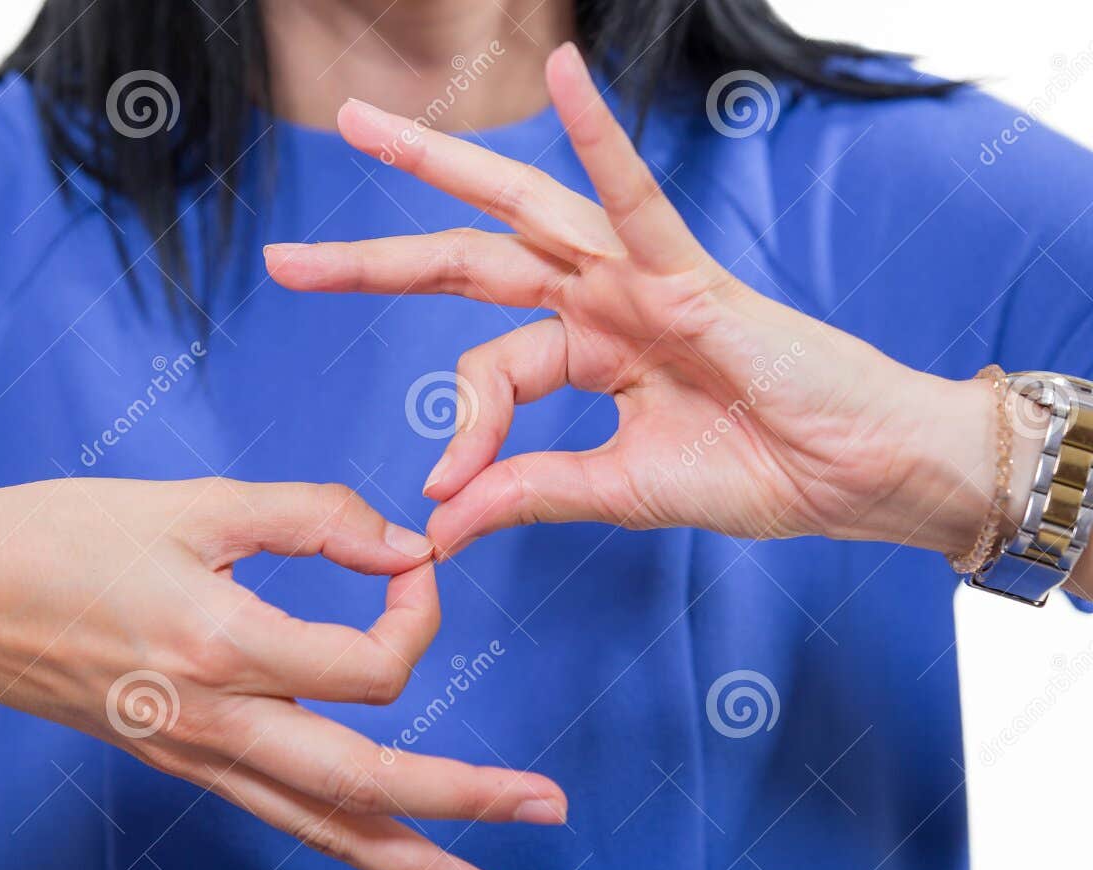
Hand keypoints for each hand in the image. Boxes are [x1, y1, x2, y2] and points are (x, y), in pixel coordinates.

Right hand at [0, 476, 568, 869]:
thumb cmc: (63, 536)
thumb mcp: (193, 501)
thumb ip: (311, 515)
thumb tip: (405, 546)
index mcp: (222, 642)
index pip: (372, 662)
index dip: (419, 614)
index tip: (413, 562)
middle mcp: (216, 720)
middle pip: (368, 782)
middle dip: (466, 801)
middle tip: (548, 812)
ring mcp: (198, 756)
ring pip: (326, 826)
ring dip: (418, 865)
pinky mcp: (184, 764)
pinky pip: (281, 817)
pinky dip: (348, 845)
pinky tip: (393, 865)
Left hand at [266, 43, 1005, 558]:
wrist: (857, 480)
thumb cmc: (760, 473)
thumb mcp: (617, 490)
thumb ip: (526, 491)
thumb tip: (439, 524)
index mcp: (586, 348)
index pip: (489, 368)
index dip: (459, 429)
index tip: (445, 495)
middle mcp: (601, 298)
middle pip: (468, 260)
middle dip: (375, 259)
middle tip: (286, 258)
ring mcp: (640, 278)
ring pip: (523, 211)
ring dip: (441, 165)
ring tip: (364, 128)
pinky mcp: (692, 277)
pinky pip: (637, 198)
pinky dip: (598, 139)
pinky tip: (560, 72)